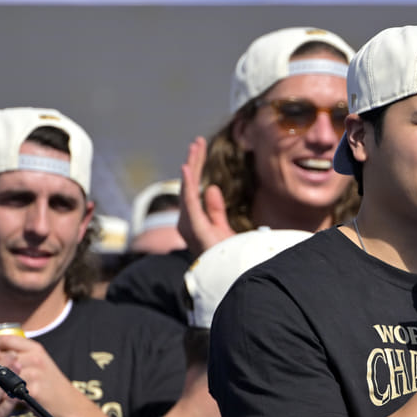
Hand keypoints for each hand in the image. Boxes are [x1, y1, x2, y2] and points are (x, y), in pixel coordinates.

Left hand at [0, 335, 80, 416]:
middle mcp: (35, 358)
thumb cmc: (49, 385)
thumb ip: (17, 358)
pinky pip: (8, 390)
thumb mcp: (37, 365)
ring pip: (1, 373)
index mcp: (35, 348)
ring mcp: (35, 373)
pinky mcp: (34, 390)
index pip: (5, 339)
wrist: (69, 404)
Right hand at [178, 136, 234, 254]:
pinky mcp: (195, 227)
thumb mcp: (222, 227)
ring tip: (195, 147)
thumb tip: (210, 186)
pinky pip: (189, 202)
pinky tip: (188, 168)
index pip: (193, 188)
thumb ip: (215, 209)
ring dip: (192, 166)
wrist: (230, 274)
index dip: (197, 168)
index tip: (200, 148)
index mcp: (193, 220)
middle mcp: (187, 221)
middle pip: (189, 185)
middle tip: (198, 142)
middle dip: (194, 162)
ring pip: (188, 189)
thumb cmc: (224, 256)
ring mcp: (189, 224)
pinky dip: (188, 184)